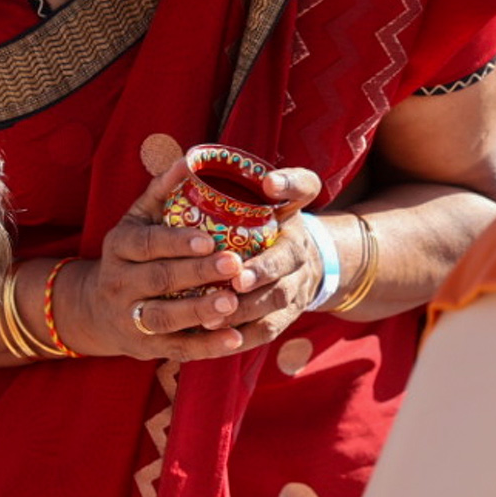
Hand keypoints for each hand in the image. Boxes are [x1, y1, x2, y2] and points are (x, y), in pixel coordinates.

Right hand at [57, 160, 255, 361]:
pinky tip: (235, 339)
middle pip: (158, 280)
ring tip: (232, 304)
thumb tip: (189, 159)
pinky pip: (178, 348)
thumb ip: (161, 192)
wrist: (94, 309)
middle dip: (196, 273)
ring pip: (164, 318)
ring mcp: (131, 318)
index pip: (146, 244)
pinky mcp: (146, 347)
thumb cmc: (130, 255)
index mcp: (119, 247)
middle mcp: (120, 283)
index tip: (208, 238)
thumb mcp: (137, 221)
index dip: (175, 242)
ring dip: (199, 312)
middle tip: (233, 265)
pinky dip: (206, 347)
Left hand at [219, 165, 326, 349]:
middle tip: (236, 278)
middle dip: (263, 269)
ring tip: (212, 316)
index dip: (289, 184)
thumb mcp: (258, 200)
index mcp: (291, 211)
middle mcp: (299, 248)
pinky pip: (268, 329)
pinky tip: (215, 336)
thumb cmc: (263, 229)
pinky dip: (243, 335)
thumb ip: (232, 183)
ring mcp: (295, 284)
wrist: (299, 267)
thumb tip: (191, 160)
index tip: (269, 184)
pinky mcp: (285, 315)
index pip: (303, 187)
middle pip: (288, 258)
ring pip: (276, 299)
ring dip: (246, 309)